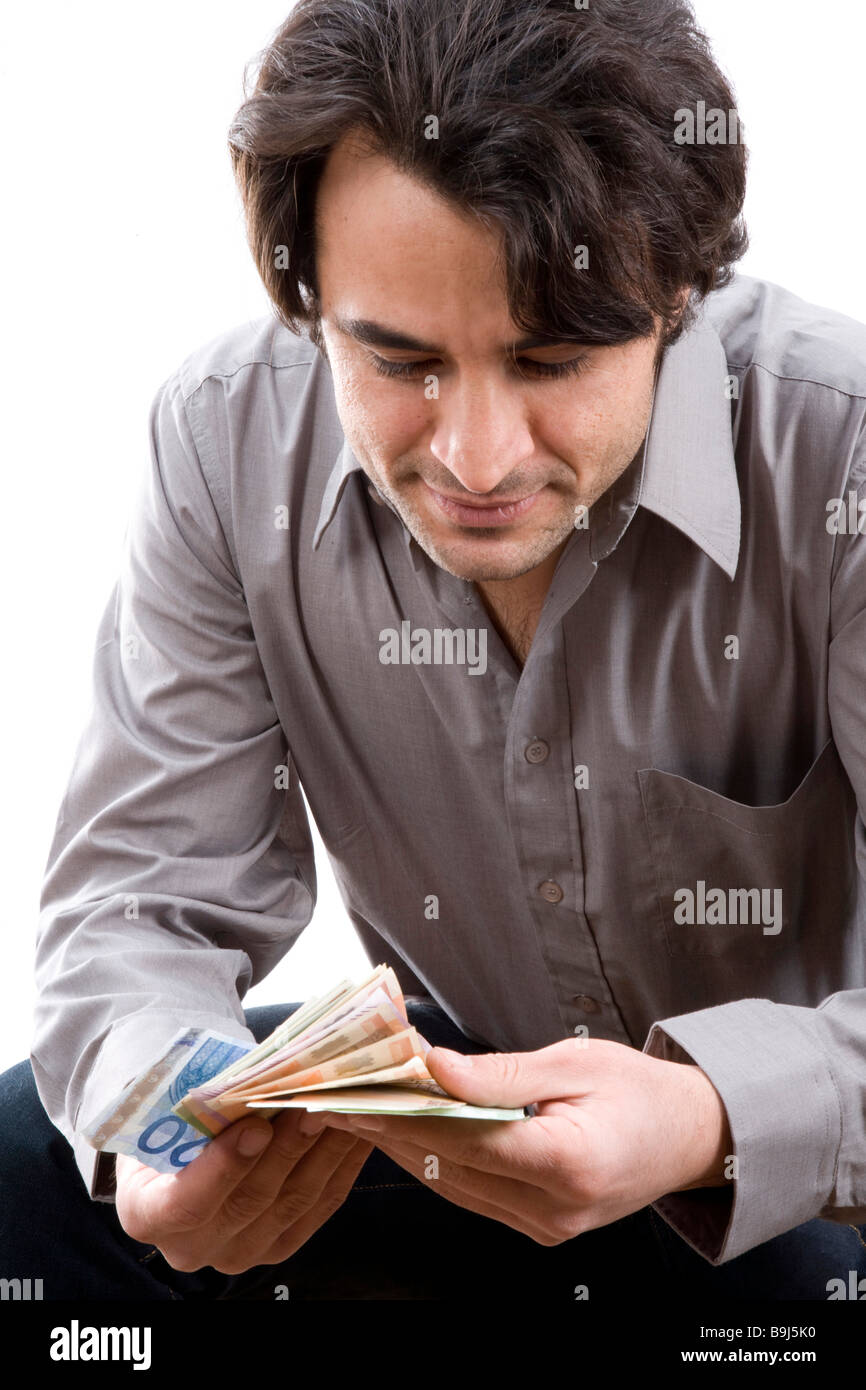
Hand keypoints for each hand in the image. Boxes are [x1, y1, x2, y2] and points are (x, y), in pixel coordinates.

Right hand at [115, 1109, 373, 1273]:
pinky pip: (318, 1206)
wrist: (179, 1150)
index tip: (256, 1126)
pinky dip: (340, 1165)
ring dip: (322, 1151)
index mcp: (148, 1213)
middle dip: (287, 1148)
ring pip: (291, 1202)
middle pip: (249, 1202)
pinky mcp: (279, 1245)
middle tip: (314, 1102)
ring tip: (341, 1106)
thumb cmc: (169, 1119)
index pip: (185, 1202)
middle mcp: (191, 1246)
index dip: (224, 1167)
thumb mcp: (164, 1109)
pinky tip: (356, 1128)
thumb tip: (248, 1073)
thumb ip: (196, 1102)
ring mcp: (238, 1251)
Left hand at [300, 1039, 731, 1244]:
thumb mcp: (575, 1063)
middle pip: (450, 1166)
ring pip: (453, 1185)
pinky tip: (405, 1132)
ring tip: (358, 1108)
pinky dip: (436, 1161)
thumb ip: (500, 1074)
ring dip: (403, 1147)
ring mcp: (546, 1227)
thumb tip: (436, 1068)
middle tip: (338, 1094)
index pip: (467, 1137)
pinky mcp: (539, 1228)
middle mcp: (554, 1208)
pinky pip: (472, 1194)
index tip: (364, 1083)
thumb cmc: (640, 1090)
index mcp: (568, 1162)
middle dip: (390, 1128)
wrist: (691, 1137)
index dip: (410, 1110)